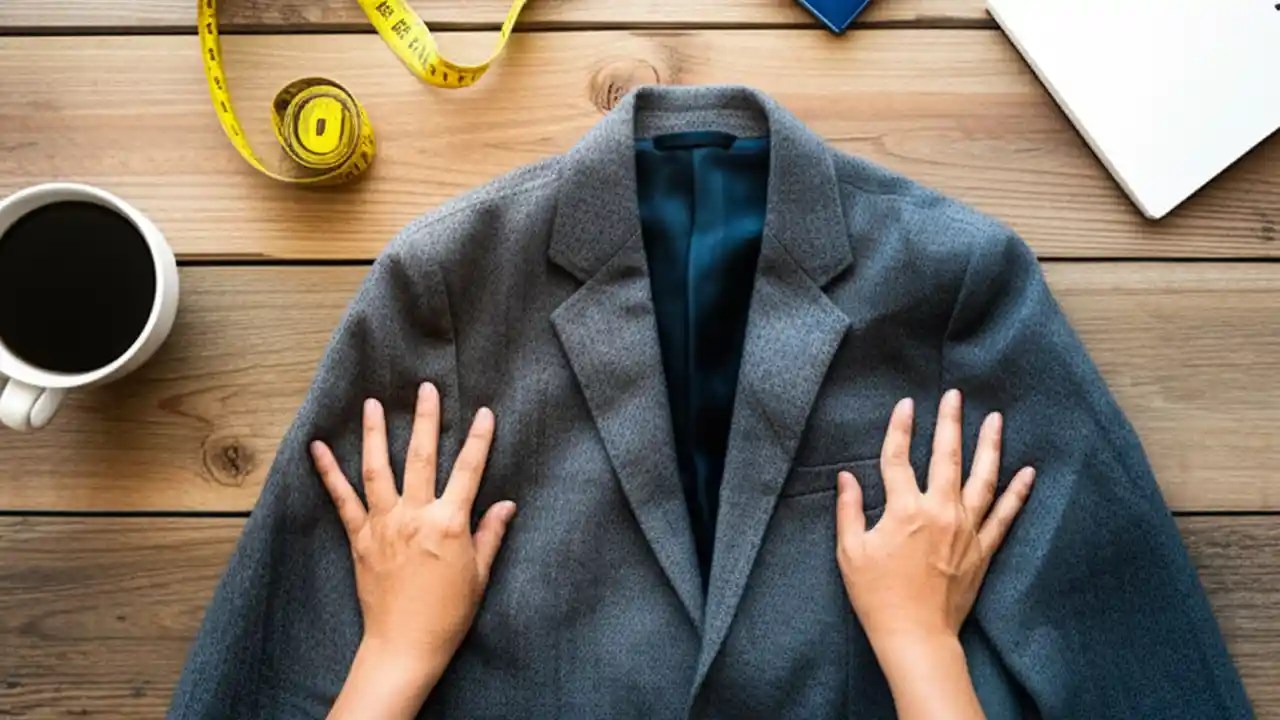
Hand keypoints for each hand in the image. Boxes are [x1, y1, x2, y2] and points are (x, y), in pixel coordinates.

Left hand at [310, 383, 515, 719]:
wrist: (405, 645)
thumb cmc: (448, 614)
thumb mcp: (480, 574)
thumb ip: (490, 534)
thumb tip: (506, 505)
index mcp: (450, 523)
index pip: (469, 471)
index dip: (479, 440)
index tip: (485, 413)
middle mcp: (415, 516)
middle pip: (422, 457)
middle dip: (426, 420)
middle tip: (426, 389)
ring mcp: (384, 525)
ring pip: (378, 468)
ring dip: (376, 433)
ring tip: (373, 404)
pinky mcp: (360, 538)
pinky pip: (342, 499)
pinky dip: (329, 472)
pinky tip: (319, 448)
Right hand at [836, 389, 1033, 718]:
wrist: (916, 636)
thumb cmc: (877, 596)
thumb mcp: (850, 552)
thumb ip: (849, 510)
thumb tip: (845, 477)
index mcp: (904, 510)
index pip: (898, 458)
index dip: (900, 429)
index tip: (906, 405)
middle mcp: (939, 512)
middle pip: (946, 457)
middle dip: (949, 423)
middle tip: (955, 396)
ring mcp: (966, 530)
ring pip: (982, 478)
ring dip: (989, 446)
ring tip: (995, 419)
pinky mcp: (983, 550)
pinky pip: (1005, 515)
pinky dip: (1018, 492)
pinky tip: (1028, 472)